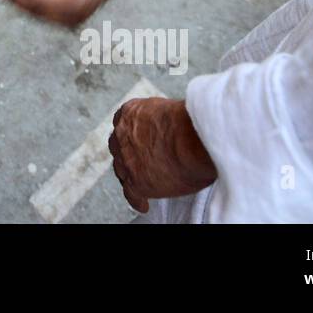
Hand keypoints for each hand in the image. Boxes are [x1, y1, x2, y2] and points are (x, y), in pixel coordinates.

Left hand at [108, 98, 216, 212]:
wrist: (192, 140)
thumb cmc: (190, 122)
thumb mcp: (169, 109)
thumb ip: (160, 118)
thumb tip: (170, 128)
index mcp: (130, 114)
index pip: (123, 124)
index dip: (131, 134)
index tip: (137, 139)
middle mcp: (122, 135)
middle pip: (119, 147)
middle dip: (127, 153)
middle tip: (139, 160)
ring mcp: (126, 160)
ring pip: (121, 170)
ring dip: (130, 175)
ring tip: (140, 181)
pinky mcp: (136, 182)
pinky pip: (131, 194)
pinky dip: (137, 200)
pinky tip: (143, 204)